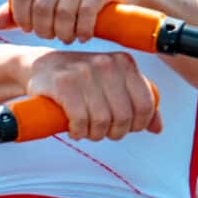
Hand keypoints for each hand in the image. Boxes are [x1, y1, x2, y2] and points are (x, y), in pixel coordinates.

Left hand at [0, 0, 131, 44]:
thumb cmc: (71, 0)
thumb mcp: (41, 4)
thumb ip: (16, 13)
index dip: (22, 18)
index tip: (29, 30)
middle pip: (41, 6)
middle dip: (44, 29)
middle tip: (51, 36)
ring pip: (64, 12)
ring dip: (64, 33)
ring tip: (67, 36)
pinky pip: (86, 13)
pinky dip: (82, 30)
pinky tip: (83, 35)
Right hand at [23, 50, 161, 140]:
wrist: (40, 66)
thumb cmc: (80, 79)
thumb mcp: (112, 84)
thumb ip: (137, 101)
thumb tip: (157, 128)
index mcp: (124, 62)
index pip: (145, 104)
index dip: (137, 125)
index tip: (124, 129)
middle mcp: (106, 63)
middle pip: (124, 116)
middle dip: (114, 132)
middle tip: (102, 132)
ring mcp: (84, 72)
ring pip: (102, 120)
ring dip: (94, 134)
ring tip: (87, 131)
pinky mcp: (63, 83)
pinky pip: (80, 120)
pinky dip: (79, 131)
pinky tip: (74, 129)